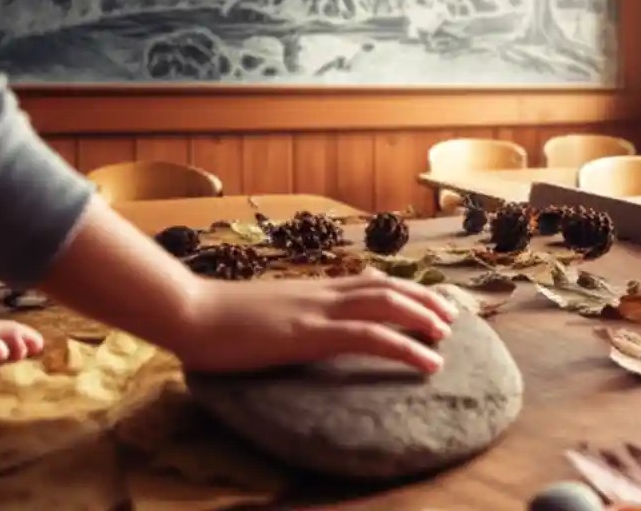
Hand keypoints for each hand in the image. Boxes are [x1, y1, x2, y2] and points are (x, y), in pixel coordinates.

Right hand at [174, 270, 457, 374]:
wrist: (189, 312)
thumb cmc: (215, 317)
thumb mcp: (262, 312)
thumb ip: (288, 313)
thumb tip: (299, 324)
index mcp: (311, 288)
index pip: (368, 280)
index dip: (402, 288)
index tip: (427, 300)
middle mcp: (322, 292)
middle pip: (386, 285)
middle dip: (423, 298)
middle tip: (451, 316)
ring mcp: (318, 310)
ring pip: (386, 304)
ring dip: (423, 316)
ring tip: (447, 334)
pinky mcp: (311, 333)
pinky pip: (370, 336)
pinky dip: (406, 346)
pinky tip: (428, 361)